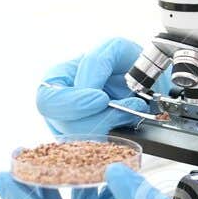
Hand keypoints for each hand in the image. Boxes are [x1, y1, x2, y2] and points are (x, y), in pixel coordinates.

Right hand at [36, 37, 158, 135]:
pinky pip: (100, 150)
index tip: (101, 99)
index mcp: (56, 81)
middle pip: (64, 127)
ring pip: (84, 142)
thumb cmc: (127, 63)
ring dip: (113, 127)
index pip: (47, 101)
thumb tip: (89, 89)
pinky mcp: (91, 145)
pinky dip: (119, 137)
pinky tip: (128, 121)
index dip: (73, 104)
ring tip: (131, 110)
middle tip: (122, 109)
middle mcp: (60, 110)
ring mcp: (74, 131)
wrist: (149, 82)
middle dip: (98, 120)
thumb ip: (96, 61)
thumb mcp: (114, 48)